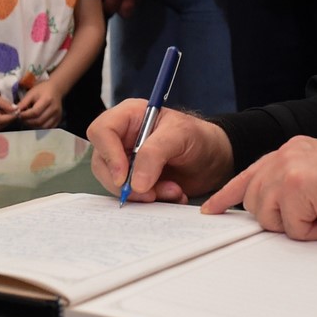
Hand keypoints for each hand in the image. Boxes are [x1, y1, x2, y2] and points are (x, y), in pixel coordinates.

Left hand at [13, 77, 63, 127]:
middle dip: (27, 122)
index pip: (35, 112)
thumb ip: (23, 103)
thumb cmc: (42, 90)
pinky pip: (48, 128)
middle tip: (21, 119)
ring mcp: (57, 115)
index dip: (25, 116)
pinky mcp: (58, 119)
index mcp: (47, 100)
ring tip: (27, 120)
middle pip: (39, 121)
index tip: (18, 115)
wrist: (55, 89)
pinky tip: (35, 122)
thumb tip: (15, 112)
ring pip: (43, 127)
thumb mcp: (31, 93)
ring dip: (33, 126)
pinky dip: (40, 127)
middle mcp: (54, 109)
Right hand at [87, 99, 234, 203]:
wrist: (214, 159)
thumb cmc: (198, 136)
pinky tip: (173, 194)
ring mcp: (126, 162)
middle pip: (102, 163)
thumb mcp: (180, 135)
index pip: (101, 132)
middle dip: (126, 183)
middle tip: (150, 193)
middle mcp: (122, 139)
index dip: (109, 155)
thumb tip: (135, 182)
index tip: (124, 177)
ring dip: (142, 194)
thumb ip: (155, 154)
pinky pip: (131, 195)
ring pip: (115, 183)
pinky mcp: (135, 181)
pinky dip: (151, 200)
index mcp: (128, 117)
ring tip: (173, 190)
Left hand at [201, 136, 316, 239]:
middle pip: (254, 201)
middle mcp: (287, 153)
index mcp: (292, 150)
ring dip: (299, 225)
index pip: (250, 174)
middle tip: (316, 213)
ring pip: (268, 216)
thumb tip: (269, 211)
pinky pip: (292, 228)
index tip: (210, 209)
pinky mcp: (297, 185)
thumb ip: (291, 186)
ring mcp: (290, 167)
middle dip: (280, 218)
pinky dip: (314, 232)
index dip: (228, 195)